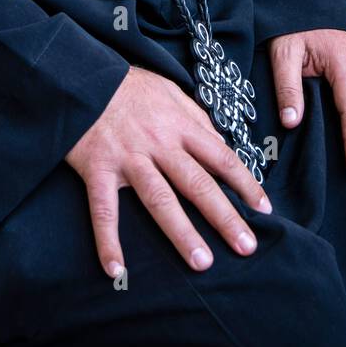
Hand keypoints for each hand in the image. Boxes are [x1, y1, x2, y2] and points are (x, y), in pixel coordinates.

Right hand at [64, 66, 271, 277]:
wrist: (80, 76)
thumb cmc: (128, 86)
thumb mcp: (169, 90)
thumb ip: (195, 117)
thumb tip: (220, 143)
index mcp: (179, 124)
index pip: (221, 157)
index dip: (245, 184)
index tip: (265, 209)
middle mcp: (158, 143)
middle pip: (197, 183)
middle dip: (224, 217)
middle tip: (247, 247)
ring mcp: (128, 158)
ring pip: (159, 200)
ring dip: (182, 233)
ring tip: (203, 263)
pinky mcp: (97, 168)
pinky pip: (104, 210)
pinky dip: (108, 241)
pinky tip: (116, 270)